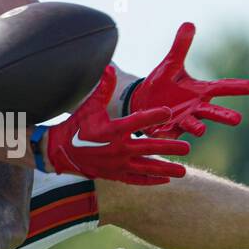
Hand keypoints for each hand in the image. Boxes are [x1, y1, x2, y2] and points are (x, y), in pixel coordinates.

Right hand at [41, 66, 190, 184]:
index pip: (137, 121)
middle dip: (169, 148)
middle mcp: (117, 148)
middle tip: (187, 148)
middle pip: (148, 148)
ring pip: (146, 168)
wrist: (61, 152)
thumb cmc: (77, 126)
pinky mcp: (114, 174)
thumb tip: (109, 67)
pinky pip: (135, 180)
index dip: (153, 115)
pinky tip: (165, 180)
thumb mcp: (89, 106)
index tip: (169, 111)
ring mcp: (117, 164)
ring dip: (165, 170)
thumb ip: (103, 88)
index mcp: (112, 129)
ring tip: (183, 171)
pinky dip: (150, 181)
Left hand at [129, 23, 248, 138]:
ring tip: (201, 130)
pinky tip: (167, 137)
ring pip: (194, 127)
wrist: (144, 102)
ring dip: (197, 128)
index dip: (236, 87)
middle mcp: (196, 109)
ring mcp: (183, 122)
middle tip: (237, 119)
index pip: (221, 88)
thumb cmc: (163, 84)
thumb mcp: (170, 64)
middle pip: (213, 113)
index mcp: (200, 92)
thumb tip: (189, 23)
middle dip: (224, 116)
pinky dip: (170, 137)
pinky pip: (170, 136)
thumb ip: (180, 46)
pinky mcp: (168, 132)